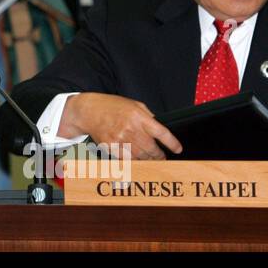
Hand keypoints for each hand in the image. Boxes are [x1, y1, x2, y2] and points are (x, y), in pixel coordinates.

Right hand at [61, 92, 182, 159]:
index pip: (162, 133)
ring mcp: (120, 139)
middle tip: (162, 157)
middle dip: (159, 155)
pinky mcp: (111, 147)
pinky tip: (137, 161)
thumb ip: (148, 117)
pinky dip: (134, 162)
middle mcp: (131, 129)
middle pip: (152, 149)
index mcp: (139, 116)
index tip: (178, 149)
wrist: (89, 111)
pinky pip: (127, 160)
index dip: (172, 143)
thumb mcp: (134, 105)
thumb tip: (159, 131)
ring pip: (141, 157)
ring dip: (148, 160)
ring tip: (151, 159)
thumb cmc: (112, 106)